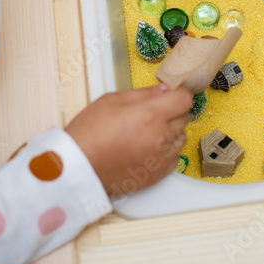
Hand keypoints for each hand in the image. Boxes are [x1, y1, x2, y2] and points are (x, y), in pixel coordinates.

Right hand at [65, 83, 192, 195]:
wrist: (79, 167)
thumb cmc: (89, 133)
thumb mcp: (111, 101)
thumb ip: (142, 93)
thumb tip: (164, 89)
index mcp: (151, 115)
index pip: (184, 99)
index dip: (178, 94)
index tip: (171, 95)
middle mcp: (161, 137)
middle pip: (184, 117)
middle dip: (172, 112)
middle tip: (151, 113)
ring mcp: (161, 158)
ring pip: (181, 138)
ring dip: (170, 132)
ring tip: (147, 132)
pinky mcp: (159, 174)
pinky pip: (174, 157)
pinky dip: (166, 151)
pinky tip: (147, 148)